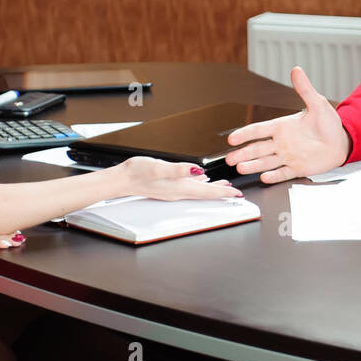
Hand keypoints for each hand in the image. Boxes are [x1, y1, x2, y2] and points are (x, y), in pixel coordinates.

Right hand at [116, 156, 243, 200]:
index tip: (237, 194)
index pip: (207, 191)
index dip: (223, 192)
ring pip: (199, 191)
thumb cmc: (138, 172)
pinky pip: (190, 188)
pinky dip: (200, 185)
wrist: (122, 179)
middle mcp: (178, 191)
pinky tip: (201, 180)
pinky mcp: (168, 186)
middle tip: (236, 194)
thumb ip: (180, 169)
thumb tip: (199, 170)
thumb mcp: (160, 166)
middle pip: (206, 194)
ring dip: (212, 190)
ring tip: (224, 188)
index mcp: (180, 187)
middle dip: (222, 193)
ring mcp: (173, 190)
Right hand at [224, 66, 350, 183]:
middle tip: (230, 159)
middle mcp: (281, 143)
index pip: (259, 130)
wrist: (341, 142)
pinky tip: (264, 177)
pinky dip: (274, 176)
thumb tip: (296, 70)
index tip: (232, 138)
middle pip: (257, 149)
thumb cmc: (328, 124)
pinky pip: (283, 173)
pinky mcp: (297, 168)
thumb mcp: (317, 104)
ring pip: (266, 162)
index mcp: (282, 127)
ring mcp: (288, 156)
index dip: (245, 134)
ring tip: (240, 168)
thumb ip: (305, 89)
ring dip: (253, 165)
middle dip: (243, 154)